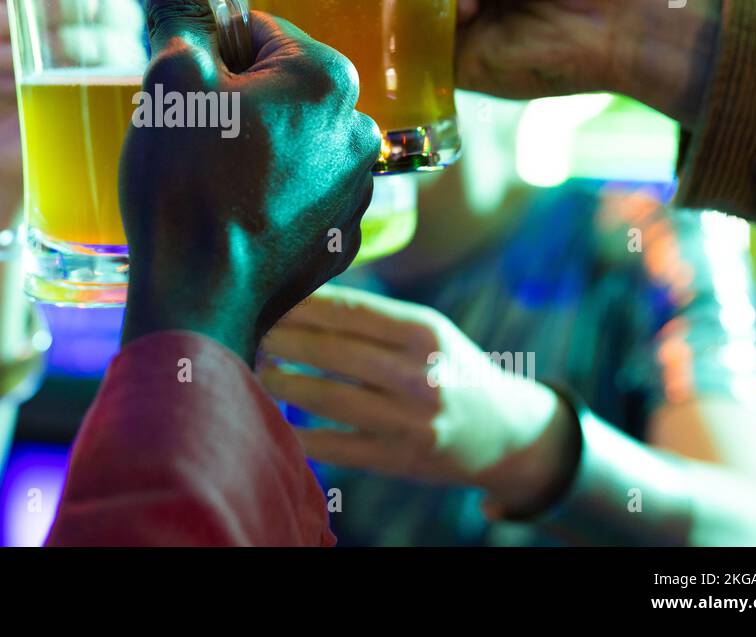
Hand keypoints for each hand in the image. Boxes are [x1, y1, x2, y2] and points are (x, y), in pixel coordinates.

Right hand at [120, 0, 380, 364]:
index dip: (208, 55)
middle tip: (190, 141)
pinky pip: (299, 193)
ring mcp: (355, 191)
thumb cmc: (185, 184)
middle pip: (278, 87)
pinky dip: (269, 196)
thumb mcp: (171, 81)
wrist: (199, 299)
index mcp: (327, 76)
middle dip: (233, 102)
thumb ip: (177, 10)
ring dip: (253, 148)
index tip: (186, 94)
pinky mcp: (340, 238)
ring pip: (290, 141)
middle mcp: (359, 129)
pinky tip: (231, 217)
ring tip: (209, 183)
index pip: (257, 31)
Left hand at [258, 285, 575, 512]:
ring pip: (328, 399)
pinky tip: (273, 419)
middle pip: (333, 352)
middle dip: (284, 339)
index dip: (301, 304)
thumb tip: (302, 296)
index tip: (267, 297)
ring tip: (258, 368)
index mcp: (425, 333)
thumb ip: (374, 317)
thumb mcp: (428, 331)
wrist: (504, 434)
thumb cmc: (451, 368)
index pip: (350, 311)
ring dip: (283, 382)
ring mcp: (410, 421)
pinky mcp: (399, 460)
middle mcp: (421, 376)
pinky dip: (299, 433)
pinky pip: (336, 446)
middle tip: (250, 330)